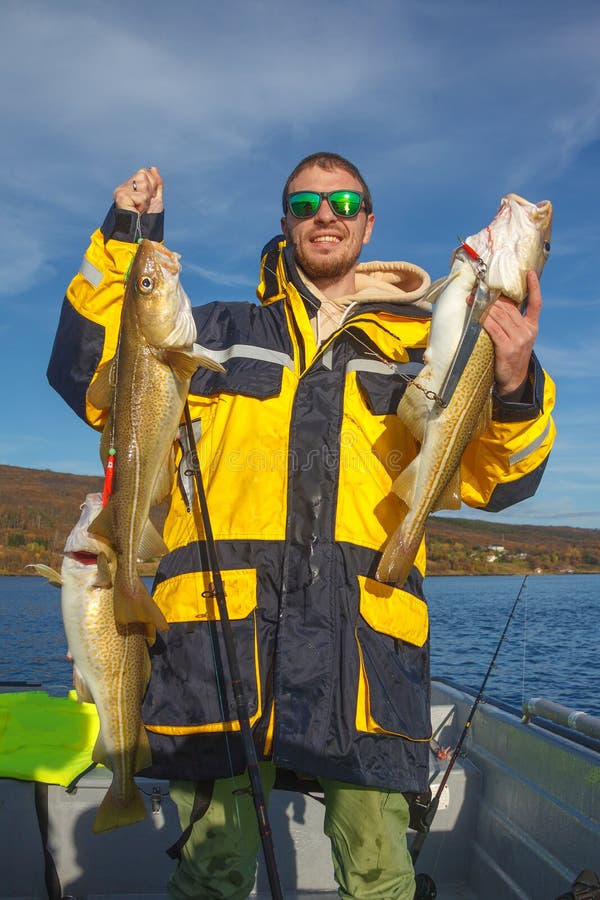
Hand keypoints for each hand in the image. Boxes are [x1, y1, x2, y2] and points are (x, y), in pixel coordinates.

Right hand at [114, 166, 163, 214]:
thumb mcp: (155, 198)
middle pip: (143, 175)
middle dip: (149, 191)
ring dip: (146, 198)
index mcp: (131, 186)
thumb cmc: (148, 217)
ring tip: (141, 208)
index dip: (152, 185)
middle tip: (144, 205)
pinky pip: (140, 195)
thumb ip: (156, 183)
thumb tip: (153, 167)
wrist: (142, 231)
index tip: (149, 198)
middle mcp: (124, 186)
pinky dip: (143, 204)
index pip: (144, 172)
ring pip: (142, 183)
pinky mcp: (121, 196)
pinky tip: (137, 211)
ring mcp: (121, 191)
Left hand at [482, 270, 541, 395]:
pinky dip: (483, 320)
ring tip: (472, 301)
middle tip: (476, 292)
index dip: (534, 287)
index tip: (529, 273)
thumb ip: (511, 324)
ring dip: (483, 307)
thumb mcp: (517, 339)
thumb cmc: (510, 358)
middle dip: (491, 299)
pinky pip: (493, 328)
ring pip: (499, 316)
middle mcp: (527, 331)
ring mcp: (519, 339)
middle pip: (508, 307)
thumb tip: (494, 307)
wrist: (513, 381)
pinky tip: (475, 315)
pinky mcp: (508, 347)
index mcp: (532, 327)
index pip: (535, 304)